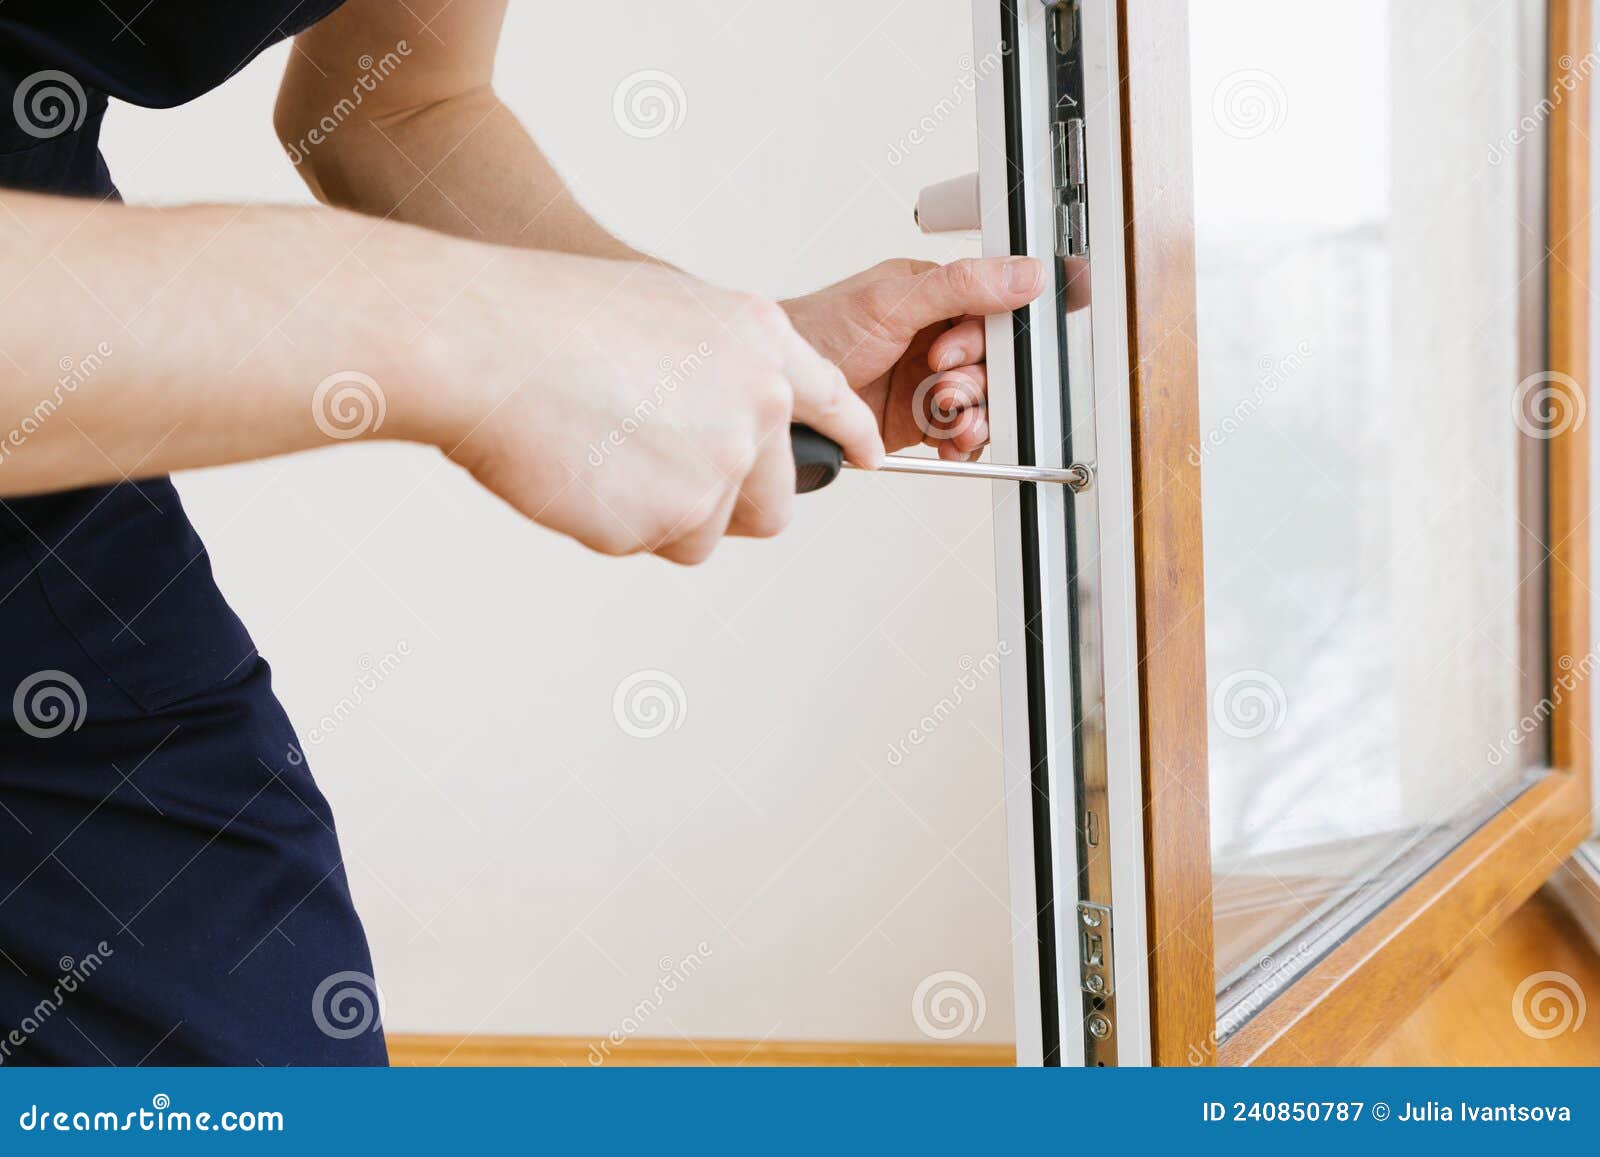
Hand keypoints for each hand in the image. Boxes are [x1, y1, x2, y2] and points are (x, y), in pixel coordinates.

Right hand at [430, 250, 884, 564]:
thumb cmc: (549, 320)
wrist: (487, 345)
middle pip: (773, 502)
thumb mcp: (664, 309)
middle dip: (728, 506)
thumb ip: (716, 364)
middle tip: (665, 482)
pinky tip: (578, 473)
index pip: (831, 402)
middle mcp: (757, 406)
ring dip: (658, 516)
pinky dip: (612, 524)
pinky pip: (648, 545)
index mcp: (759, 343)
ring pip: (703, 531)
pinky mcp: (671, 520)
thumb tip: (722, 412)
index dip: (844, 439)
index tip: (863, 458)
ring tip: (600, 458)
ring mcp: (719, 468)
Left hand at [781, 256, 1045, 459]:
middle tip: (945, 389)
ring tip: (951, 420)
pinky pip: (959, 431)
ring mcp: (926, 380)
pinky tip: (952, 442)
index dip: (985, 339)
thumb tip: (1022, 273)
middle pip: (991, 362)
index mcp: (934, 295)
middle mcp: (934, 337)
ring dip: (975, 414)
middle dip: (976, 382)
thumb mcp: (892, 301)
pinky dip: (962, 440)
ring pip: (980, 400)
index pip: (991, 313)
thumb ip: (961, 286)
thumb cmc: (819, 331)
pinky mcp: (917, 418)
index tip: (955, 353)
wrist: (782, 390)